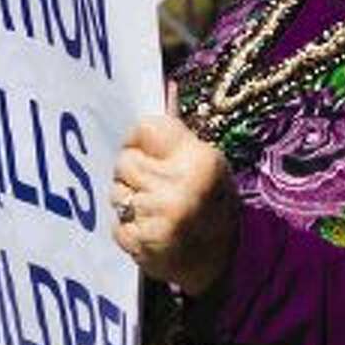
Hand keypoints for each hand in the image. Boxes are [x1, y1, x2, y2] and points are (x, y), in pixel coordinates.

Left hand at [110, 101, 237, 296]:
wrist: (227, 258)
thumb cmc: (213, 201)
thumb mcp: (206, 161)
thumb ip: (179, 131)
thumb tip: (167, 86)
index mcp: (198, 160)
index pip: (144, 128)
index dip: (138, 140)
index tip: (144, 150)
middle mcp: (179, 187)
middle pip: (124, 162)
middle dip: (132, 173)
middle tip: (152, 186)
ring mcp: (160, 218)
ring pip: (117, 194)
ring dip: (129, 202)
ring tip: (154, 209)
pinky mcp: (144, 244)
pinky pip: (117, 225)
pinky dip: (129, 229)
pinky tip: (151, 230)